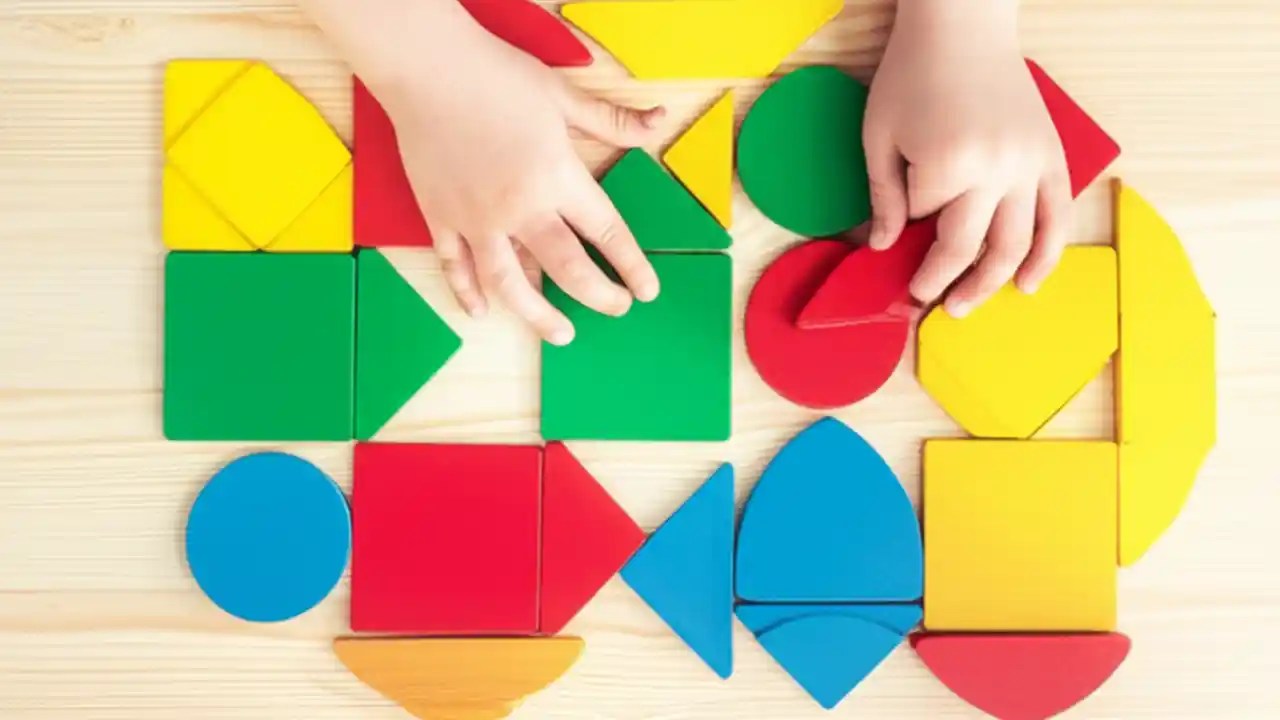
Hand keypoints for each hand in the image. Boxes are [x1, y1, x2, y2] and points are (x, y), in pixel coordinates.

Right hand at [373, 22, 663, 343]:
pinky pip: (455, 268)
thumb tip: (657, 122)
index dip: (632, 266)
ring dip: (539, 316)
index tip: (647, 290)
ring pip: (511, 285)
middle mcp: (520, 208)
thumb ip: (612, 121)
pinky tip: (483, 312)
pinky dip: (468, 293)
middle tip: (617, 308)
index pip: (606, 234)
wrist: (427, 67)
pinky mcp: (441, 218)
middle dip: (599, 297)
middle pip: (568, 270)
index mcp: (557, 178)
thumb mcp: (563, 95)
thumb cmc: (496, 76)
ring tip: (562, 333)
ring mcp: (477, 220)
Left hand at [863, 0, 1070, 316]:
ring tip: (963, 306)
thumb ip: (884, 195)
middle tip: (922, 301)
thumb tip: (884, 248)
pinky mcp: (1052, 157)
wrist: (964, 25)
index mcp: (948, 162)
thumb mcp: (879, 134)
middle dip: (940, 282)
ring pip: (1016, 245)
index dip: (906, 220)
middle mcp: (995, 170)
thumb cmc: (912, 74)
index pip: (922, 216)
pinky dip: (1047, 257)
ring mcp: (1029, 166)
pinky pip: (1057, 218)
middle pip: (967, 247)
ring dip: (989, 284)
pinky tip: (1028, 285)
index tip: (896, 226)